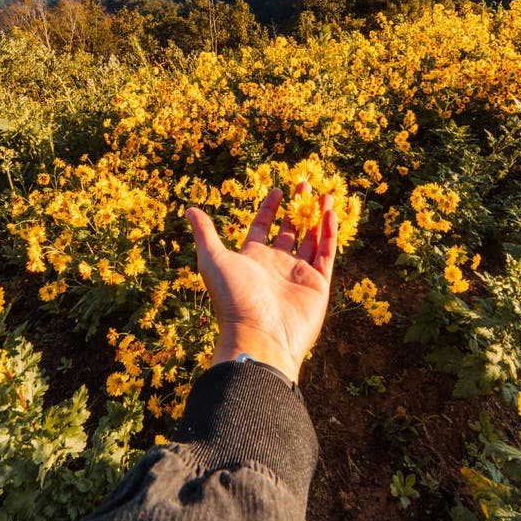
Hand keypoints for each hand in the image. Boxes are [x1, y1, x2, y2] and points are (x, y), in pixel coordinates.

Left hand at [185, 184, 336, 382]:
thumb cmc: (233, 298)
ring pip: (312, 239)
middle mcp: (276, 265)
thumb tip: (189, 209)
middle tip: (305, 184)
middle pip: (289, 231)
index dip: (269, 208)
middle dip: (297, 208)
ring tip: (326, 194)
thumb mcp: (213, 260)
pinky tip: (331, 214)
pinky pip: (326, 254)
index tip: (278, 190)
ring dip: (318, 217)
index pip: (262, 227)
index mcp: (252, 258)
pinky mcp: (317, 285)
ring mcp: (298, 275)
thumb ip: (205, 233)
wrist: (259, 336)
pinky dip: (330, 234)